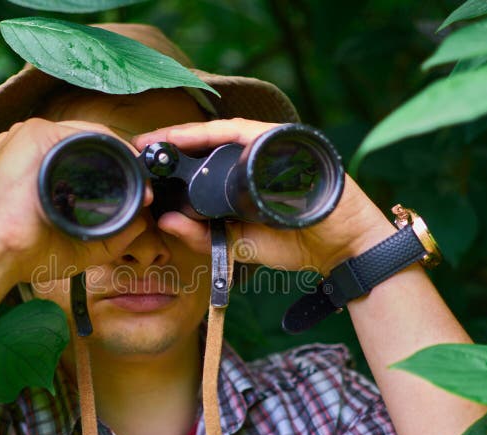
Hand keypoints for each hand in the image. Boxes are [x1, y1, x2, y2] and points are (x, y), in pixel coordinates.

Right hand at [0, 118, 153, 287]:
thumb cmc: (25, 253)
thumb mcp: (78, 245)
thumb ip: (111, 235)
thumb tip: (142, 223)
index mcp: (37, 166)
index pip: (86, 155)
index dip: (118, 168)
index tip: (141, 188)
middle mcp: (32, 146)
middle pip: (90, 143)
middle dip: (122, 160)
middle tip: (145, 184)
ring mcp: (30, 136)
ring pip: (89, 135)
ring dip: (119, 153)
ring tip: (139, 175)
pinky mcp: (33, 135)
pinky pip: (83, 133)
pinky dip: (110, 145)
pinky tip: (127, 163)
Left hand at [132, 118, 395, 273]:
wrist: (341, 251)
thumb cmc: (295, 244)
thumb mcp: (238, 244)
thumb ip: (204, 235)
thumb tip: (166, 221)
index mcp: (245, 176)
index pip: (207, 156)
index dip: (176, 153)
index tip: (145, 156)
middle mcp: (259, 157)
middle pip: (214, 139)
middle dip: (177, 139)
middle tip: (145, 143)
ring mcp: (276, 150)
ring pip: (230, 132)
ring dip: (195, 133)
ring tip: (164, 138)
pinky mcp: (292, 148)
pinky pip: (256, 134)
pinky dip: (228, 134)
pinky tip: (201, 136)